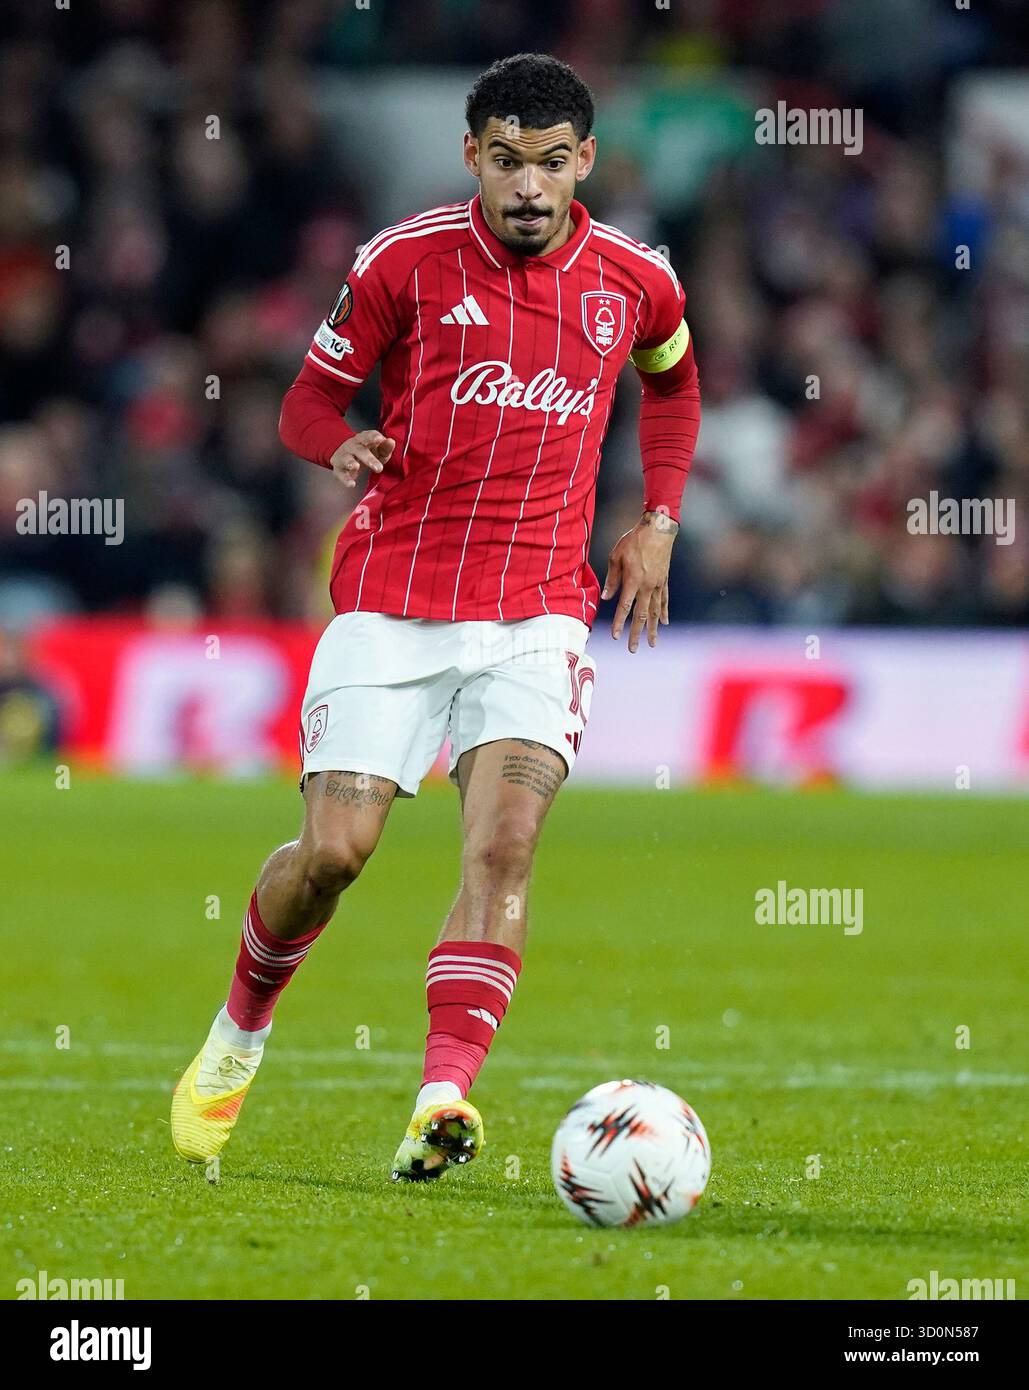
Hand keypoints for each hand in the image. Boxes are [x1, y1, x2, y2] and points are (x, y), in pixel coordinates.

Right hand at [328, 430, 395, 488]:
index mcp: (363, 439)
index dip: (373, 437)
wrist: (345, 459)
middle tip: (379, 468)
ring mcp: (344, 457)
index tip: (379, 439)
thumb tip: (391, 441)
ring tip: (356, 466)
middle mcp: (352, 446)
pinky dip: (346, 479)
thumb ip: (386, 447)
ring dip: (351, 463)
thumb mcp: (379, 451)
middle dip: (368, 458)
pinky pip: (341, 474)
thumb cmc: (366, 453)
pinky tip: (351, 484)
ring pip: (347, 459)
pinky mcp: (339, 469)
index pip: (368, 436)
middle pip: (359, 450)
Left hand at [602, 511, 677, 651]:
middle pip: (641, 615)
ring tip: (652, 644)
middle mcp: (646, 586)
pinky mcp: (664, 580)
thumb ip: (612, 579)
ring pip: (655, 612)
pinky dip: (663, 613)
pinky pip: (664, 600)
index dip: (619, 623)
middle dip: (636, 633)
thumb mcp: (615, 556)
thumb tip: (607, 597)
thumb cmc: (633, 540)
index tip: (616, 637)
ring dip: (653, 629)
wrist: (658, 529)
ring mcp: (657, 584)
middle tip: (633, 649)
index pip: (624, 607)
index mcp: (632, 580)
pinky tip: (663, 623)